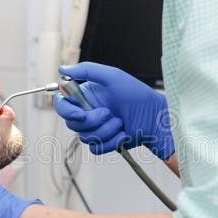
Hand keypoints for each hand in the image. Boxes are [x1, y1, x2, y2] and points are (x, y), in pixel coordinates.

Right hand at [53, 62, 173, 158]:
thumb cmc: (137, 95)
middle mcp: (88, 112)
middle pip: (72, 123)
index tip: (80, 113)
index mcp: (86, 96)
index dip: (66, 111)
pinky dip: (111, 142)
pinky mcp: (104, 142)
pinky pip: (96, 148)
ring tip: (120, 122)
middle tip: (108, 113)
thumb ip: (87, 70)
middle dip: (92, 120)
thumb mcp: (112, 76)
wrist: (155, 118)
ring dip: (105, 130)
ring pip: (84, 137)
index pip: (62, 104)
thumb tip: (62, 69)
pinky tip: (122, 134)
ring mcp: (96, 128)